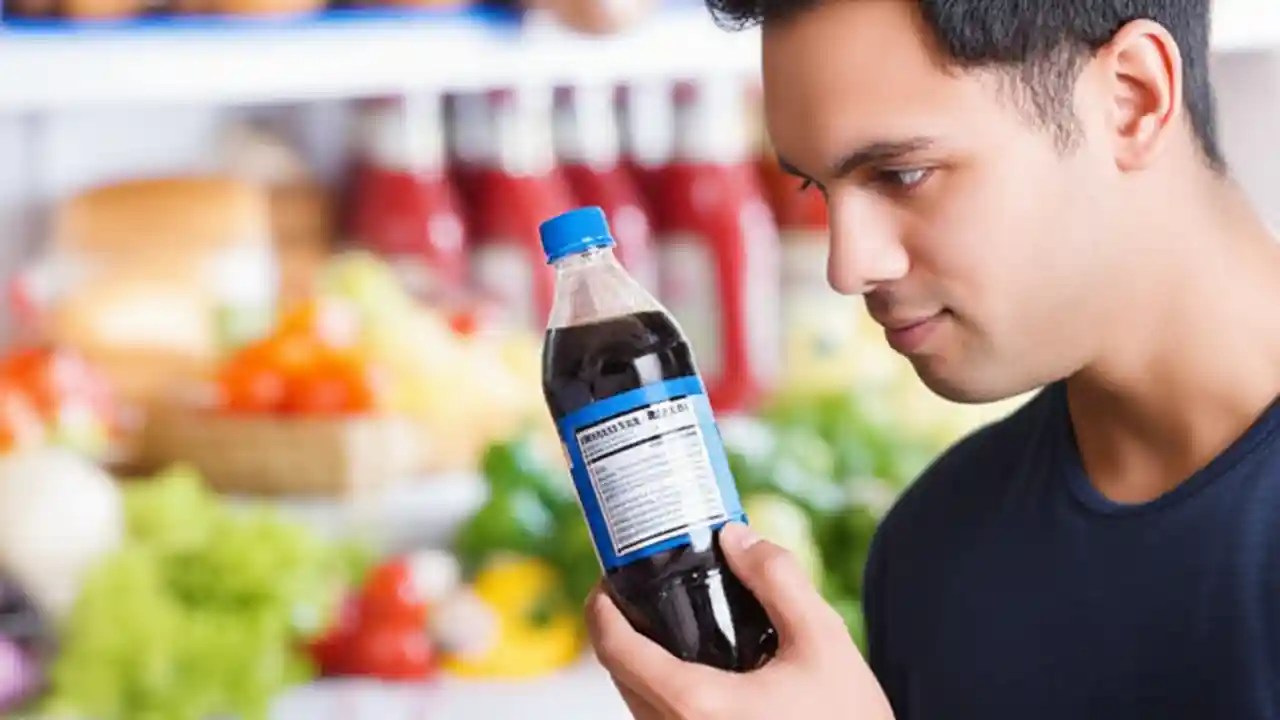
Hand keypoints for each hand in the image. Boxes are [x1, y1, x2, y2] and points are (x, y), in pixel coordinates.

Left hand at [586, 523, 894, 719]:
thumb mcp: (823, 640)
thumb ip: (777, 579)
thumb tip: (735, 537)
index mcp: (695, 704)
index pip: (613, 650)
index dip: (599, 610)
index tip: (609, 582)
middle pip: (620, 677)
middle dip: (622, 631)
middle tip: (642, 593)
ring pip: (639, 705)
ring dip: (642, 665)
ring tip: (670, 627)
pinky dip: (665, 693)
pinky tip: (699, 670)